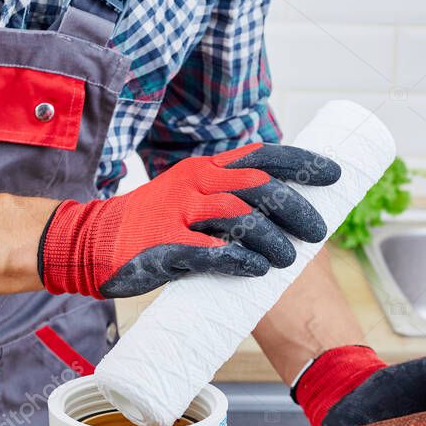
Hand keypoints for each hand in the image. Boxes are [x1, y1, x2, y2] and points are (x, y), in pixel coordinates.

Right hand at [39, 143, 340, 297]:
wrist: (92, 242)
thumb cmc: (150, 224)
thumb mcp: (189, 197)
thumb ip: (227, 199)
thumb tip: (281, 214)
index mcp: (206, 168)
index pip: (263, 156)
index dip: (302, 163)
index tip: (333, 175)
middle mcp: (195, 184)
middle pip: (259, 186)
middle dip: (296, 206)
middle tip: (317, 231)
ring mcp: (179, 215)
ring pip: (240, 216)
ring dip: (272, 238)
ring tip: (289, 259)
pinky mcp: (166, 247)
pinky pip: (210, 251)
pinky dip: (239, 260)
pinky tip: (257, 269)